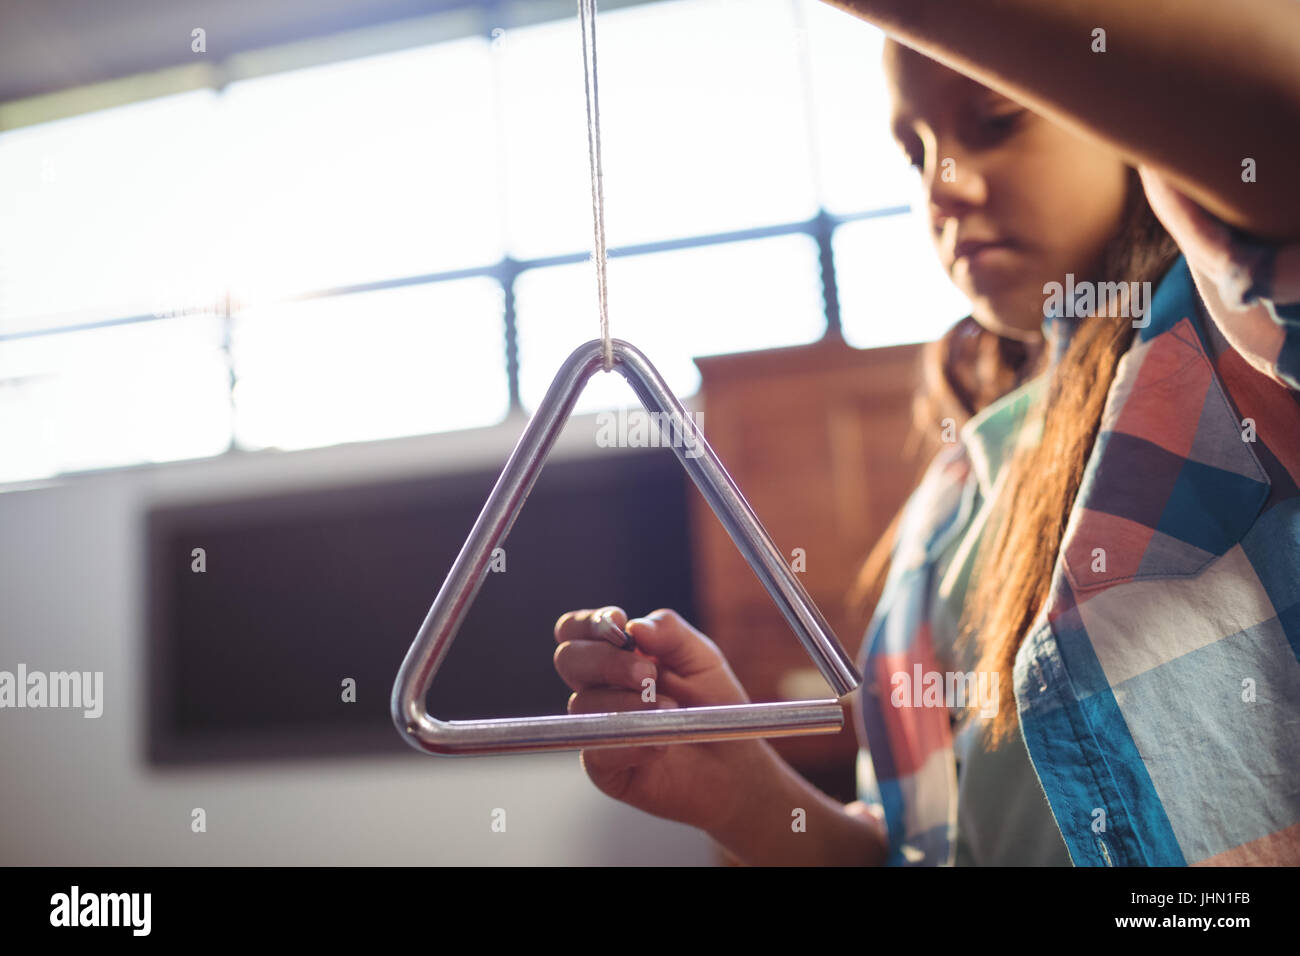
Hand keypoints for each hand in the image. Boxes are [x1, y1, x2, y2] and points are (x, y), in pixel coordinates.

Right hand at [552, 606, 774, 835]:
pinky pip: (596, 751)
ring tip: (669, 711)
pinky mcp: (604, 768)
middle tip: (648, 675)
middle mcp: (599, 688)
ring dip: (626, 704)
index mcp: (616, 655)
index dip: (588, 623)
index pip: (575, 631)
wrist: (735, 761)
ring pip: (582, 704)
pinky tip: (660, 743)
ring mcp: (598, 726)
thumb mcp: (701, 657)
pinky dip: (630, 743)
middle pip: (568, 659)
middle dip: (607, 661)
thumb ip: (669, 633)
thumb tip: (634, 626)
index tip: (618, 624)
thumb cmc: (714, 705)